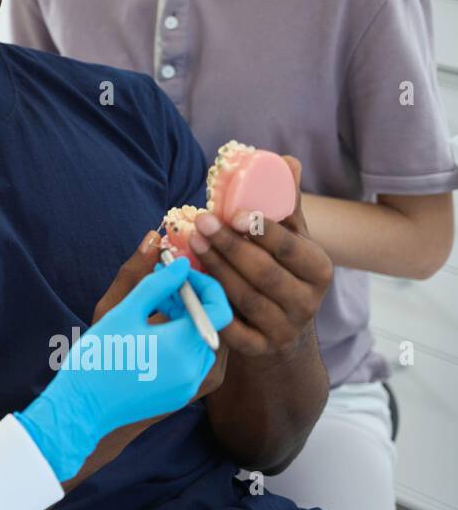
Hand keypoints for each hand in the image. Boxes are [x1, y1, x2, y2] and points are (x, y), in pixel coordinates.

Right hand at [18, 258, 232, 481]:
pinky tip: (151, 336)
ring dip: (186, 320)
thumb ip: (155, 283)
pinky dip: (181, 341)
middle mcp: (195, 369)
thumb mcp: (122, 311)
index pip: (219, 307)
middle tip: (160, 286)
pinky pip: (194, 361)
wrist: (81, 407)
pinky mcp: (182, 395)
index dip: (203, 284)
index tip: (177, 273)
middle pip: (212, 323)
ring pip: (203, 341)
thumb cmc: (97, 357)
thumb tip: (182, 262)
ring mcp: (190, 386)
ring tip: (153, 310)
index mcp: (182, 346)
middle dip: (191, 299)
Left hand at [187, 156, 332, 358]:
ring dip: (216, 269)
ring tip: (192, 242)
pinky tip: (190, 282)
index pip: (292, 248)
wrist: (282, 332)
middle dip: (230, 246)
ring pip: (245, 298)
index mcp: (318, 270)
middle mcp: (307, 302)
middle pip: (265, 273)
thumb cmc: (281, 271)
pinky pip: (232, 329)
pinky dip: (211, 305)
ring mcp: (284, 329)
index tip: (234, 212)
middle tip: (201, 221)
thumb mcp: (290, 240)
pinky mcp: (259, 349)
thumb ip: (285, 205)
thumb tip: (287, 160)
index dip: (263, 231)